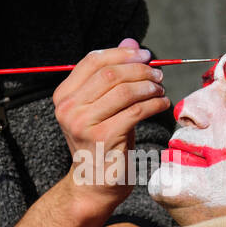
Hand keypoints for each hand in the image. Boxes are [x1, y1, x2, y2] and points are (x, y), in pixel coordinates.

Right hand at [54, 38, 170, 207]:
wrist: (93, 183)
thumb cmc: (101, 142)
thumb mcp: (102, 106)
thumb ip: (112, 74)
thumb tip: (131, 42)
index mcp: (64, 96)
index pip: (92, 61)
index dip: (122, 54)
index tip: (145, 55)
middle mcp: (69, 109)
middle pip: (110, 74)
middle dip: (139, 70)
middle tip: (158, 74)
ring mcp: (84, 124)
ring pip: (123, 91)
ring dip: (148, 86)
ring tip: (160, 90)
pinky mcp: (104, 137)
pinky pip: (135, 111)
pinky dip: (153, 104)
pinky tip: (161, 104)